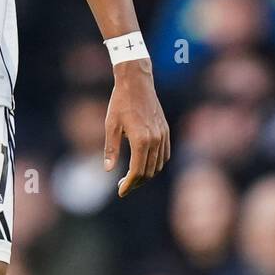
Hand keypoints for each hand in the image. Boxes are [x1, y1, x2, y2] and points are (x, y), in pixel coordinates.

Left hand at [103, 60, 169, 196]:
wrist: (137, 83)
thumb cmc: (120, 103)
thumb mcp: (110, 125)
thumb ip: (111, 149)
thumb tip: (108, 170)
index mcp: (140, 140)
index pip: (137, 172)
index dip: (128, 185)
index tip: (120, 191)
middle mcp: (155, 140)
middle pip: (148, 172)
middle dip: (136, 182)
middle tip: (122, 185)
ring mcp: (163, 135)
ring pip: (158, 165)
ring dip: (146, 175)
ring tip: (131, 177)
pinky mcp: (166, 131)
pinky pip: (165, 155)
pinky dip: (156, 164)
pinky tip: (145, 164)